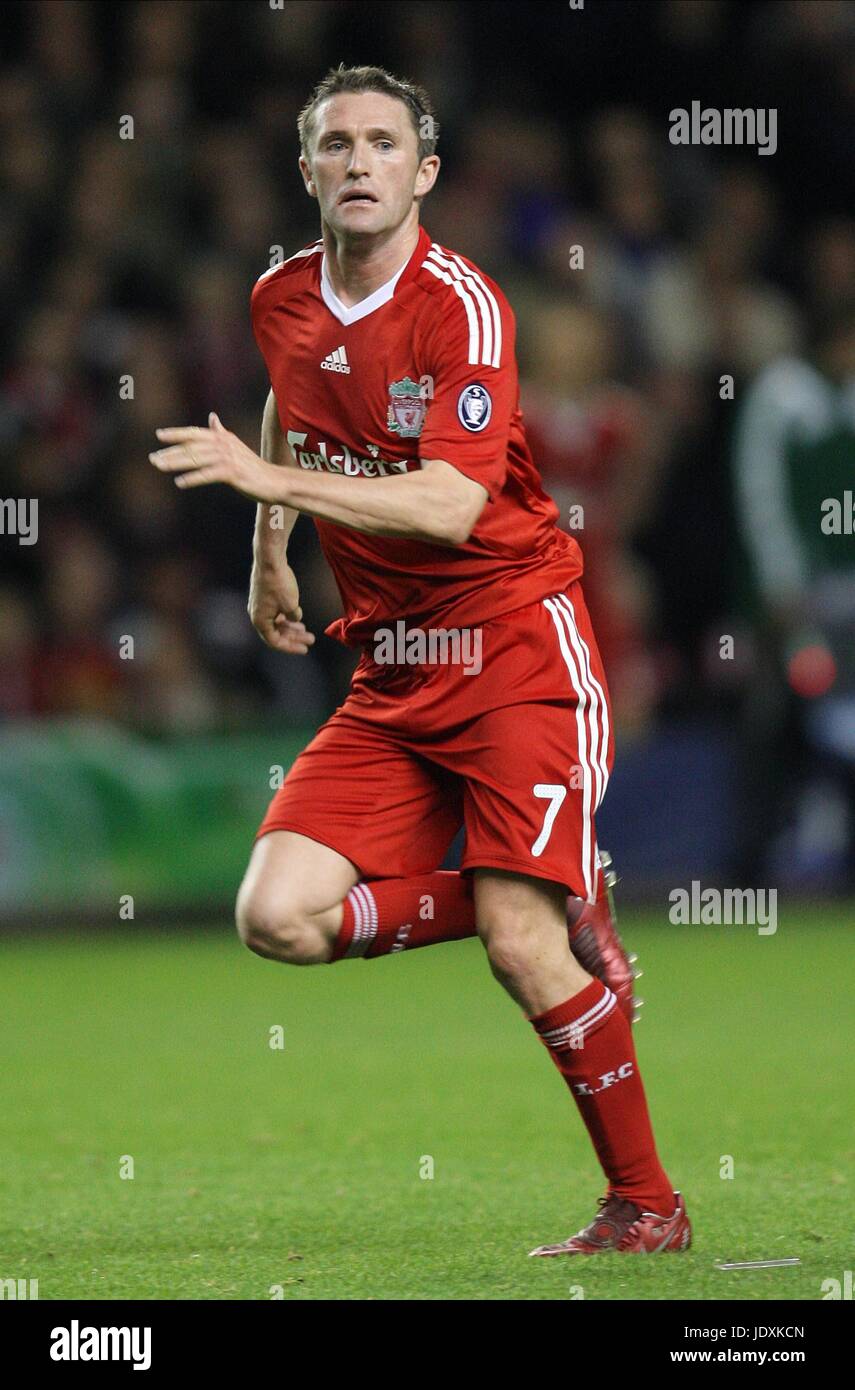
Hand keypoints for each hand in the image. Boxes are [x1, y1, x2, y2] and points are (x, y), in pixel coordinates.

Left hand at [149, 413, 289, 503]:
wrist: (273, 481)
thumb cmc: (252, 467)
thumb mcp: (235, 446)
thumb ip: (221, 432)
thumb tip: (212, 417)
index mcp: (223, 438)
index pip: (195, 433)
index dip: (177, 433)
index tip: (159, 435)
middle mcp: (224, 444)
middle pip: (192, 447)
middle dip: (171, 453)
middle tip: (153, 459)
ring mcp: (228, 458)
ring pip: (196, 459)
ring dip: (176, 463)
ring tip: (160, 467)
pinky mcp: (232, 473)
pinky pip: (207, 475)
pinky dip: (193, 478)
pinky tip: (180, 482)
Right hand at [249, 559, 315, 654]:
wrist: (270, 559)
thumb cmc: (279, 583)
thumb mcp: (291, 605)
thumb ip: (293, 617)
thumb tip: (295, 618)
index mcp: (260, 621)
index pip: (275, 642)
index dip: (291, 647)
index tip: (306, 648)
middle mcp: (256, 615)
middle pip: (276, 633)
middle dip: (294, 637)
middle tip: (310, 639)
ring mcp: (258, 605)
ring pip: (275, 622)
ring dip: (290, 627)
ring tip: (304, 629)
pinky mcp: (262, 596)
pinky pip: (274, 612)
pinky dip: (285, 616)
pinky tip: (297, 615)